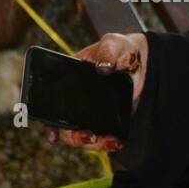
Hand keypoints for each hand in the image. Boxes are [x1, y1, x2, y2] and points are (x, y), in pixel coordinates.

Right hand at [45, 33, 147, 153]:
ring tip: (111, 142)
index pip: (50, 103)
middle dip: (74, 137)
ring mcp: (88, 113)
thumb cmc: (119, 49)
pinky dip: (107, 143)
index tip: (52, 135)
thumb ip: (108, 52)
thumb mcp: (113, 44)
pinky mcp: (105, 120)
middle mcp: (73, 101)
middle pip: (64, 128)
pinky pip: (100, 137)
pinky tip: (118, 141)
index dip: (48, 122)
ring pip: (82, 137)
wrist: (140, 61)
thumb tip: (103, 68)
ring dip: (93, 144)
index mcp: (67, 81)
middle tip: (90, 136)